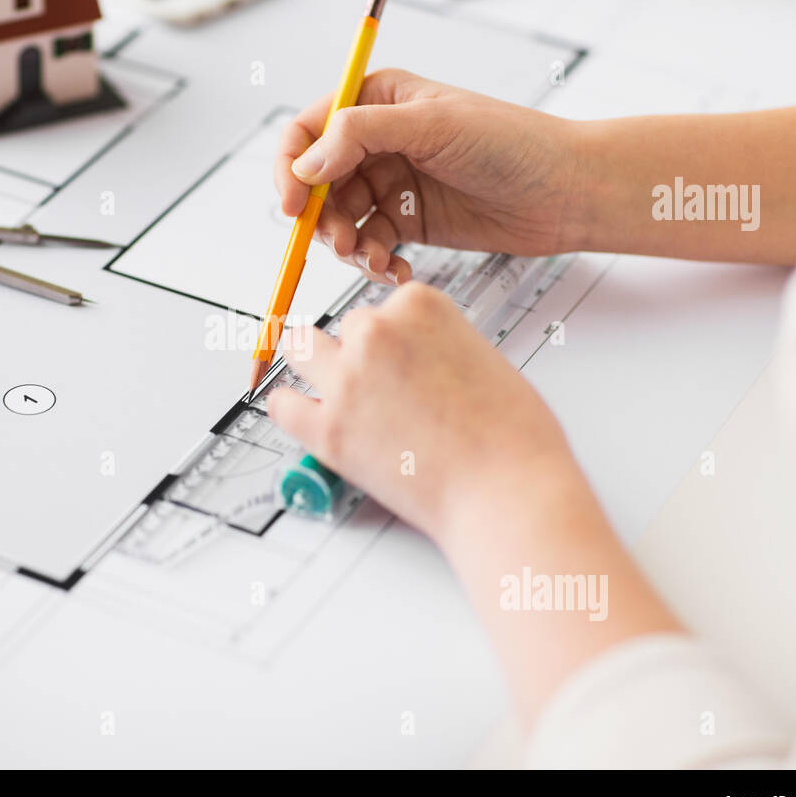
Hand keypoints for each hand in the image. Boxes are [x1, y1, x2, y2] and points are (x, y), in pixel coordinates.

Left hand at [266, 280, 579, 541]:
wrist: (508, 491)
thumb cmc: (514, 435)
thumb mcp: (484, 358)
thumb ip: (439, 346)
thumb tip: (412, 359)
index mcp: (419, 305)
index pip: (387, 308)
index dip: (398, 341)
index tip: (408, 366)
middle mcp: (376, 332)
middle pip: (345, 328)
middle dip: (359, 354)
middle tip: (380, 389)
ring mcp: (346, 380)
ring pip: (299, 349)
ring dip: (315, 367)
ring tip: (336, 394)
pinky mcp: (327, 431)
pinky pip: (281, 405)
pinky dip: (292, 411)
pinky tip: (311, 421)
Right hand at [273, 68, 585, 285]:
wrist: (566, 191)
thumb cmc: (512, 143)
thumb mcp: (432, 125)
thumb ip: (360, 135)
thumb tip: (304, 164)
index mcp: (377, 100)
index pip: (308, 131)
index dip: (292, 168)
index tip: (293, 207)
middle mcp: (378, 141)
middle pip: (317, 184)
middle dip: (322, 218)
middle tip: (343, 244)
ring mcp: (392, 183)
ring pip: (341, 220)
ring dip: (348, 246)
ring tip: (374, 261)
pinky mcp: (409, 221)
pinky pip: (370, 245)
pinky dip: (374, 262)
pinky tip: (396, 270)